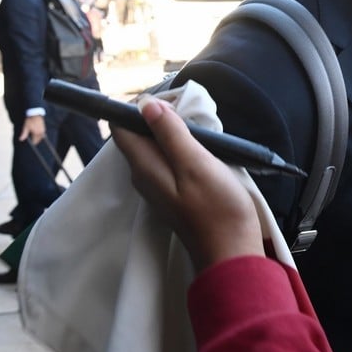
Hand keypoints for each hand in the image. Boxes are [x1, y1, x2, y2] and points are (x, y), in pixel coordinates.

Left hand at [20, 115, 45, 144]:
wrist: (35, 114)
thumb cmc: (30, 121)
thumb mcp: (26, 127)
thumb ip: (24, 134)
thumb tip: (20, 139)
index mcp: (36, 133)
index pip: (35, 141)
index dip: (32, 142)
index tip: (30, 142)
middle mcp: (41, 132)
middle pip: (38, 140)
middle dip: (35, 140)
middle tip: (31, 139)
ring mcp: (43, 130)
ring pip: (40, 137)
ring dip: (37, 138)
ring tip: (33, 136)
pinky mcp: (44, 128)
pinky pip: (42, 134)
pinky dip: (39, 135)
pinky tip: (36, 133)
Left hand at [112, 97, 263, 271]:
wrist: (230, 251)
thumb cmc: (216, 206)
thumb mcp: (195, 162)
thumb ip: (170, 133)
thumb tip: (145, 104)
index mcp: (144, 166)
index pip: (121, 128)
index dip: (135, 109)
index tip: (164, 100)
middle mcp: (144, 176)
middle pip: (137, 137)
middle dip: (156, 119)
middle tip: (187, 113)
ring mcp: (158, 188)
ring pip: (154, 150)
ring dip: (170, 135)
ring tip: (198, 131)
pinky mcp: (173, 194)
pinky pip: (167, 163)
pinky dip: (179, 150)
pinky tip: (200, 151)